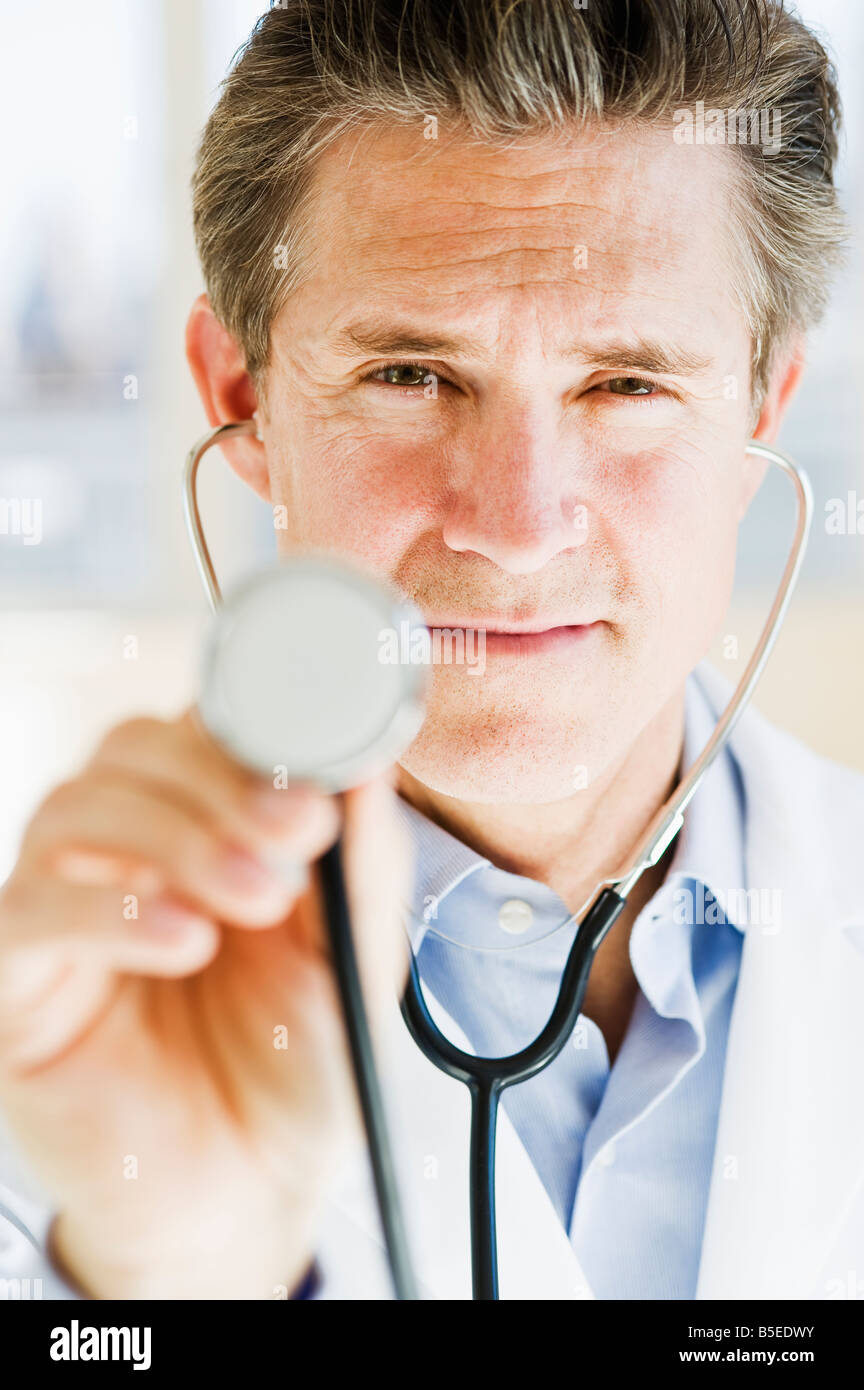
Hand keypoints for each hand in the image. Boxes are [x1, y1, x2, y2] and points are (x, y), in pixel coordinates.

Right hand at [0, 709, 411, 1297]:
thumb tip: (366, 766)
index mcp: (208, 827)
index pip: (203, 729)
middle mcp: (128, 852)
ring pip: (76, 809)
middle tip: (296, 832)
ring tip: (253, 896)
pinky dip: (109, 910)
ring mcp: (67, 909)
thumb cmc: (294, 1068)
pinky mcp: (18, 981)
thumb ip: (360, 868)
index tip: (324, 766)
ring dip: (175, 836)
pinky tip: (184, 941)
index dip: (255, 725)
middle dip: (220, 777)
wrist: (248, 1191)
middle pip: (133, 749)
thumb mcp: (352, 961)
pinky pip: (30, 910)